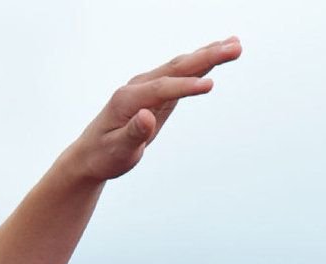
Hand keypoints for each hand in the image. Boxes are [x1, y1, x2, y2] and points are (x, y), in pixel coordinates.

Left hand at [71, 38, 240, 181]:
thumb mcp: (118, 151)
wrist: (91, 154)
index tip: (211, 85)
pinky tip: (216, 55)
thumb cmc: (104, 156)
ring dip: (208, 54)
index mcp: (128, 99)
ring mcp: (147, 86)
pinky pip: (181, 74)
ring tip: (235, 45)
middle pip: (177, 67)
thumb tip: (147, 117)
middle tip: (235, 47)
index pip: (163, 89)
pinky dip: (200, 64)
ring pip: (181, 66)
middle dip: (206, 56)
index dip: (186, 87)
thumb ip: (133, 134)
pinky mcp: (156, 92)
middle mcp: (138, 86)